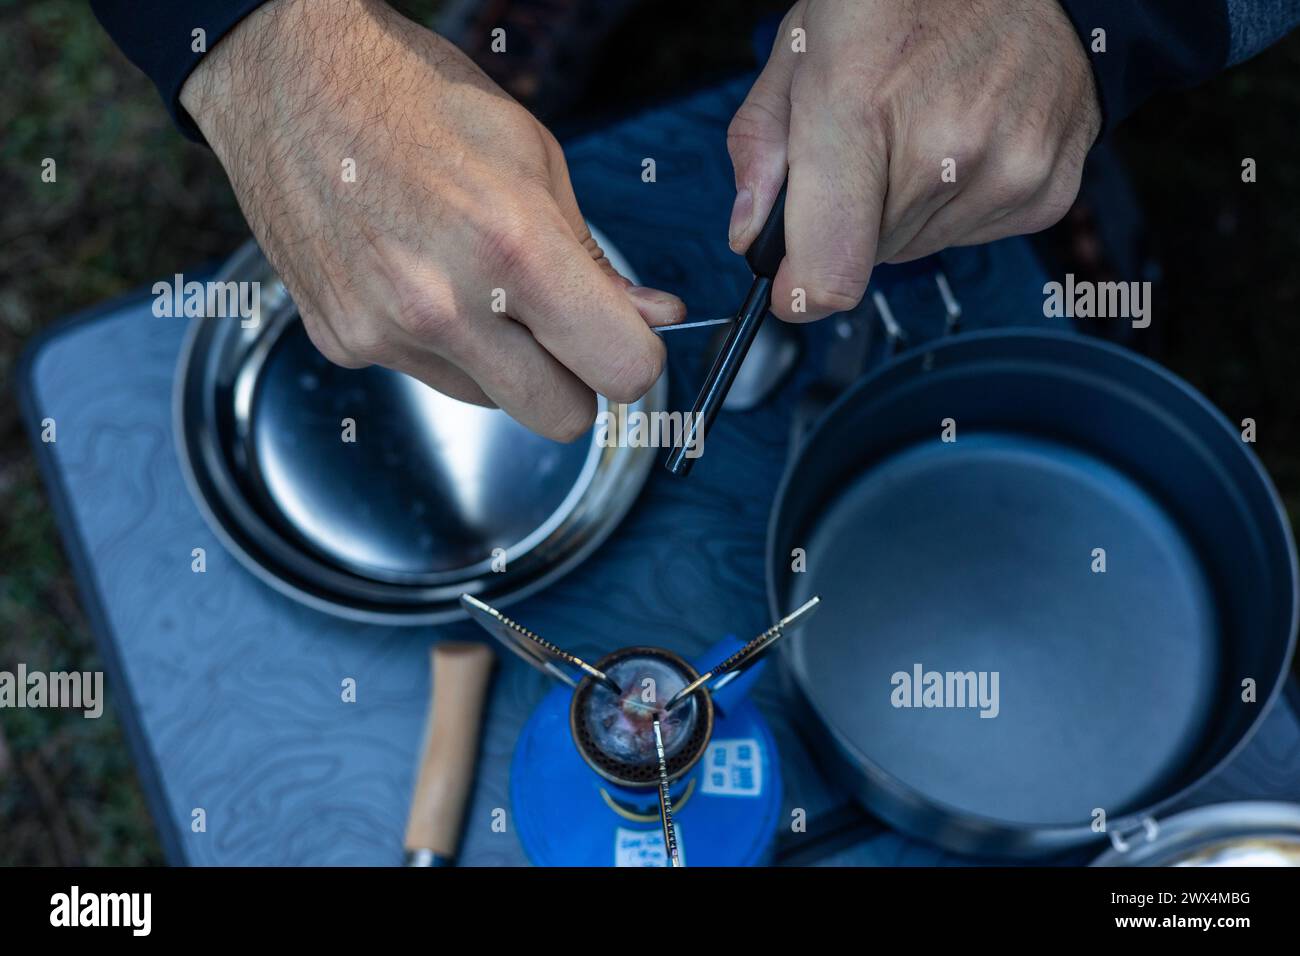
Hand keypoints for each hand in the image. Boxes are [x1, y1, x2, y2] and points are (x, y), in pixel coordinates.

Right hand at [181, 0, 683, 440]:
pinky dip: (441, 345)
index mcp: (512, 247)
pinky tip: (418, 277)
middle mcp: (444, 305)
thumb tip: (654, 316)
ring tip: (472, 280)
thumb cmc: (416, 99)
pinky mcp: (342, 343)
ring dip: (504, 363)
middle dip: (574, 378)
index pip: (620, 372)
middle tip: (560, 325)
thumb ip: (594, 258)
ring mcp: (386, 332)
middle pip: (562, 417)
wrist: (287, 77)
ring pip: (495, 403)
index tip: (625, 337)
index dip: (635, 358)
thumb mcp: (534, 158)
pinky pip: (429, 377)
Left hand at [727, 0, 1101, 320]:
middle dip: (852, 220)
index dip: (799, 290)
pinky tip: (967, 141)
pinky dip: (959, 202)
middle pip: (868, 261)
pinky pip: (973, 235)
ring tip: (923, 130)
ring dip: (906, 209)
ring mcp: (1006, 171)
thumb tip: (751, 235)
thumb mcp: (802, 45)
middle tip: (871, 146)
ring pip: (919, 248)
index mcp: (858, 109)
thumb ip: (760, 145)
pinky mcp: (1046, 189)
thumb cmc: (904, 1)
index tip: (789, 277)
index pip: (828, 274)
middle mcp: (943, 149)